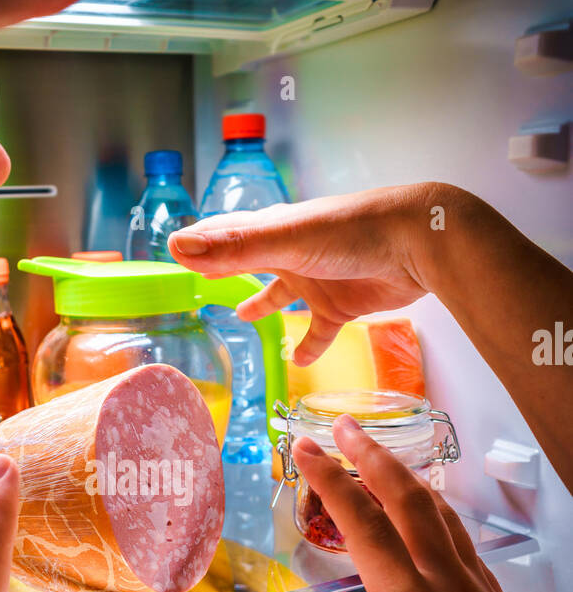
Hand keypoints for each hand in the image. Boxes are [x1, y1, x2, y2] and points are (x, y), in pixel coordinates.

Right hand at [168, 184, 453, 362]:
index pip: (227, 234)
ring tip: (242, 317)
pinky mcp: (343, 304)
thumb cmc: (351, 232)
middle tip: (202, 282)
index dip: (202, 243)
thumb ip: (232, 250)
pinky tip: (297, 359)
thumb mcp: (284, 242)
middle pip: (252, 263)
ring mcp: (318, 279)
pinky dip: (309, 345)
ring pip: (283, 295)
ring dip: (264, 305)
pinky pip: (320, 331)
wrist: (416, 244)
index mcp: (273, 231)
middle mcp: (292, 253)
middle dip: (228, 269)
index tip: (176, 251)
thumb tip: (177, 248)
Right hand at [209, 417, 572, 591]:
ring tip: (380, 456)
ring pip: (442, 517)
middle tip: (342, 424)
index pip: (364, 529)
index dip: (330, 482)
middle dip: (371, 456)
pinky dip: (438, 516)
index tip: (305, 447)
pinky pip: (465, 544)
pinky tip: (431, 524)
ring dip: (407, 479)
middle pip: (408, 502)